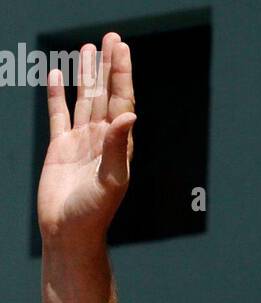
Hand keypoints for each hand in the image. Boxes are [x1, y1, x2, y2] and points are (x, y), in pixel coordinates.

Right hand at [38, 34, 135, 249]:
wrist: (70, 233)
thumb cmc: (94, 213)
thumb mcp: (111, 179)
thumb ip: (118, 147)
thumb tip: (130, 116)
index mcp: (119, 146)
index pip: (122, 101)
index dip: (122, 74)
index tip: (122, 48)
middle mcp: (102, 140)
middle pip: (106, 94)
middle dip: (109, 67)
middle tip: (112, 38)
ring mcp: (81, 142)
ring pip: (84, 100)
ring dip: (87, 74)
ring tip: (89, 48)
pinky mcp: (59, 148)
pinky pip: (58, 113)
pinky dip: (57, 94)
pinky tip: (56, 75)